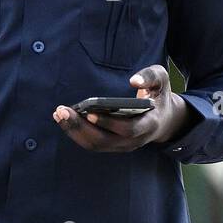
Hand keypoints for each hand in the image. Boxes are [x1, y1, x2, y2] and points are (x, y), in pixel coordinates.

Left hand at [52, 64, 197, 152]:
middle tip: (63, 111)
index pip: (128, 129)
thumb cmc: (158, 94)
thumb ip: (150, 77)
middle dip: (81, 127)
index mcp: (149, 125)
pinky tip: (63, 118)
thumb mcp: (161, 79)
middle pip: (104, 141)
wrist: (163, 119)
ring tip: (58, 114)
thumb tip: (134, 81)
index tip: (91, 112)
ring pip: (95, 145)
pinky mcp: (112, 145)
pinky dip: (76, 132)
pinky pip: (92, 143)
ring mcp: (122, 146)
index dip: (109, 123)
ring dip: (74, 131)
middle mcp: (135, 140)